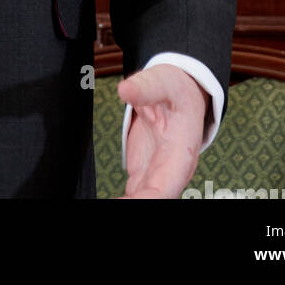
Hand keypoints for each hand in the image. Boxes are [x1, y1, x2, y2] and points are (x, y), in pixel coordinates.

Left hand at [118, 63, 207, 197]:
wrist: (180, 94)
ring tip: (105, 201)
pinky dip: (122, 200)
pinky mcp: (142, 171)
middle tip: (111, 202)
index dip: (147, 199)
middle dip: (132, 203)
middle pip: (152, 198)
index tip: (127, 200)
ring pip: (141, 198)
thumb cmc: (176, 89)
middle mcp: (170, 171)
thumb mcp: (163, 81)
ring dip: (125, 202)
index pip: (164, 189)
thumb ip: (145, 86)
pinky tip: (105, 200)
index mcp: (180, 154)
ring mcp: (155, 173)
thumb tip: (124, 89)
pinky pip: (133, 194)